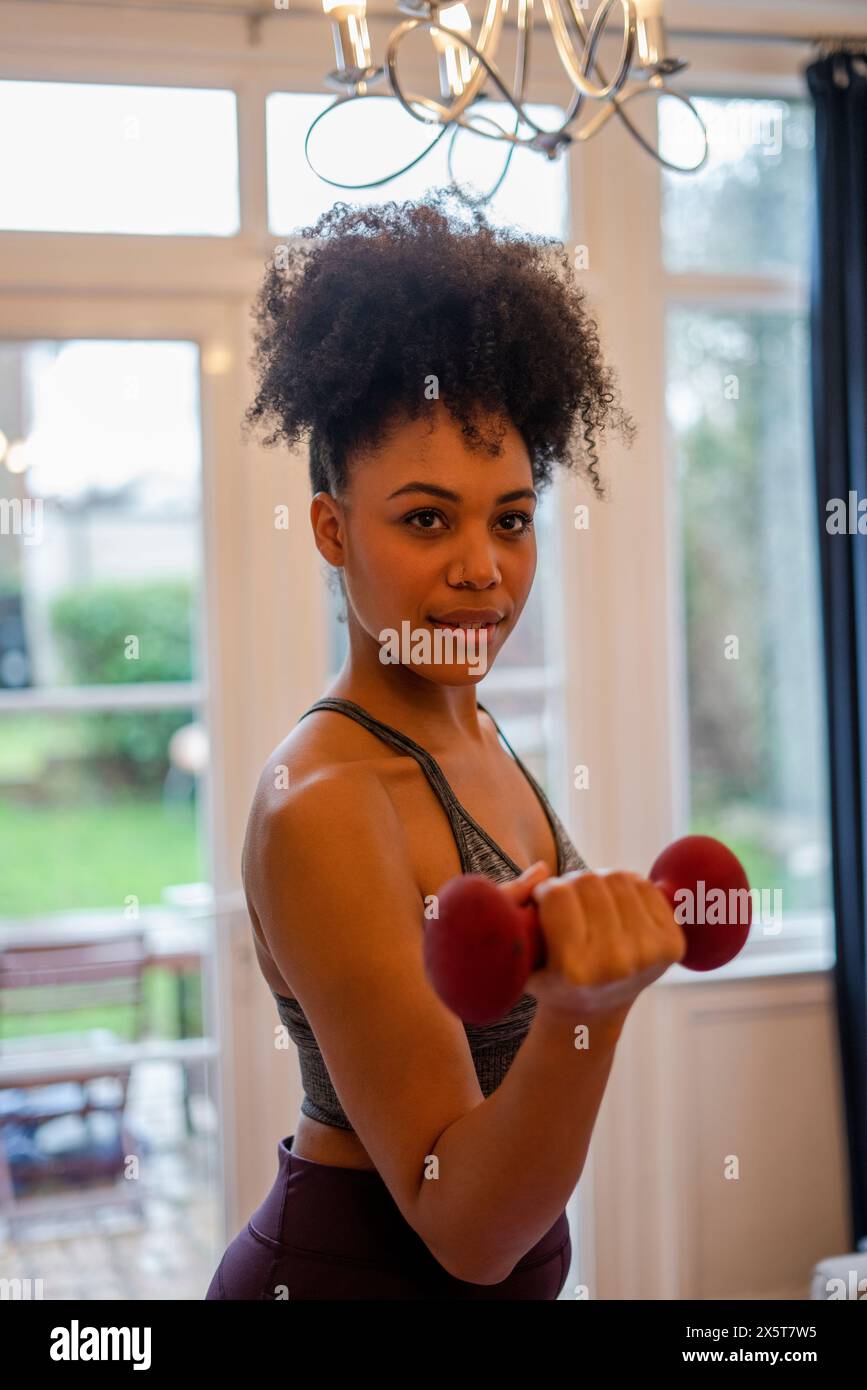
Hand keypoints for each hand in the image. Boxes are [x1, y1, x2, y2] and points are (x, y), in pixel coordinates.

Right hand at [502, 864, 686, 1035]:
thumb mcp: (520, 951)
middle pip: (588, 881)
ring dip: (598, 883)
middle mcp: (618, 964)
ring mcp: (649, 954)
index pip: (556, 895)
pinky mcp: (672, 943)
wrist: (593, 1012)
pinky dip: (625, 886)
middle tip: (566, 903)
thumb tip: (542, 869)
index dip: (543, 892)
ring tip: (588, 903)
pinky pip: (644, 885)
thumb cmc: (548, 977)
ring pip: (617, 877)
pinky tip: (613, 905)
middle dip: (570, 884)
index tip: (541, 904)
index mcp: (576, 970)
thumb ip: (514, 903)